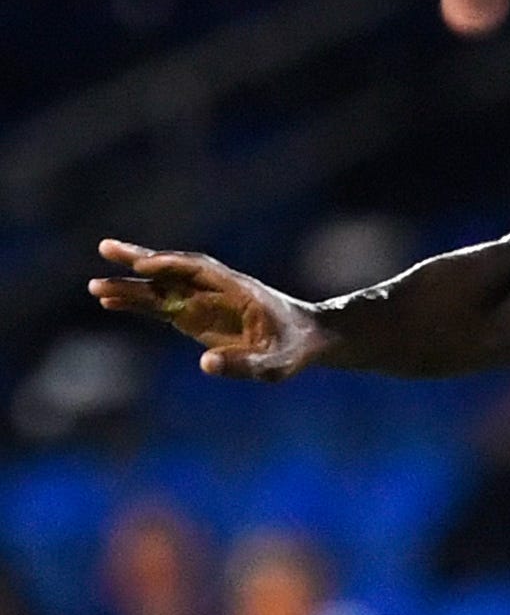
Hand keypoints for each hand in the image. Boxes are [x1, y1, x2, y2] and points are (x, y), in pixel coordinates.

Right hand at [89, 240, 326, 381]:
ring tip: (95, 287)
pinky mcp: (197, 315)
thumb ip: (245, 366)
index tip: (146, 265)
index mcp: (239, 291)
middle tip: (106, 248)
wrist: (310, 339)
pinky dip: (138, 303)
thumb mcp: (278, 364)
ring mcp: (206, 300)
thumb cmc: (296, 349)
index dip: (172, 264)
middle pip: (175, 269)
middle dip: (142, 260)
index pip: (200, 270)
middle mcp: (218, 290)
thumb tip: (204, 364)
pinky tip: (111, 303)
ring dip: (132, 284)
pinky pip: (162, 306)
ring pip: (163, 286)